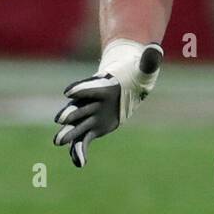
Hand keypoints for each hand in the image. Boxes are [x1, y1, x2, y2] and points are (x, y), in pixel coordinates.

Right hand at [53, 40, 162, 167]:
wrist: (124, 86)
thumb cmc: (134, 74)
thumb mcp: (143, 68)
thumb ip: (148, 61)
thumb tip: (155, 50)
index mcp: (103, 85)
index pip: (90, 86)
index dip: (81, 88)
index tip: (69, 92)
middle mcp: (91, 100)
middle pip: (79, 106)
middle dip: (70, 113)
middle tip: (60, 120)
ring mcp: (90, 115)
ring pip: (76, 125)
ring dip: (68, 134)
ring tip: (58, 141)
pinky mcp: (92, 127)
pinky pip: (83, 140)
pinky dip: (79, 151)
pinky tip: (79, 163)